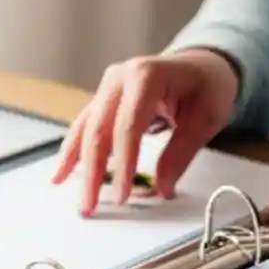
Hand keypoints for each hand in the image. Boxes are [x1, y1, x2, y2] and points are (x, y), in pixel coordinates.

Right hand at [52, 49, 238, 215]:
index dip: (123, 164)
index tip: (122, 195)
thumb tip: (162, 188)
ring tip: (75, 196)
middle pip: (99, 129)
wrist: (202, 64)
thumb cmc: (207, 84)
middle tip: (91, 205)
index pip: (128, 126)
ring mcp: (108, 88)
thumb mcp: (206, 117)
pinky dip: (73, 152)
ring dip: (78, 166)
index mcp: (146, 75)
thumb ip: (181, 152)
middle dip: (93, 172)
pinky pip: (84, 127)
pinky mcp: (104, 100)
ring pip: (86, 130)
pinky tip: (62, 174)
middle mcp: (120, 78)